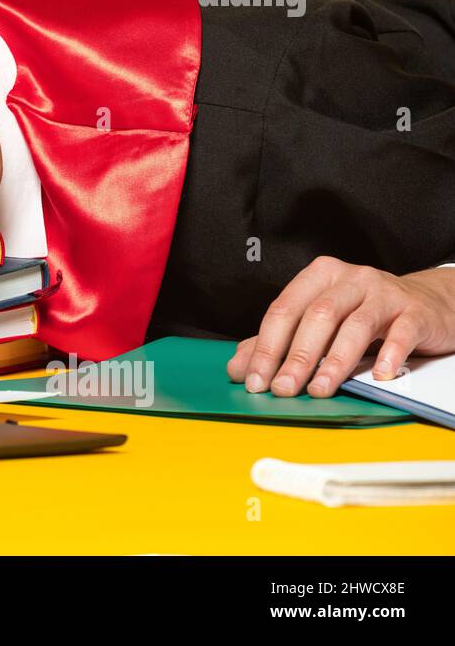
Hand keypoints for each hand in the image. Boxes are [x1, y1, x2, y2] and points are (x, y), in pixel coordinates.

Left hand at [227, 257, 454, 396]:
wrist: (427, 303)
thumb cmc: (364, 312)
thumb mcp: (319, 321)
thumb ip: (279, 342)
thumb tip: (239, 367)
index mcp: (318, 277)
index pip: (283, 310)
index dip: (266, 346)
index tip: (255, 379)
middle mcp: (350, 279)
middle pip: (316, 317)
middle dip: (296, 357)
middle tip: (283, 389)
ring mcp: (384, 293)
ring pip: (354, 325)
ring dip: (334, 362)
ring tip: (319, 389)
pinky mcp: (414, 311)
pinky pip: (400, 333)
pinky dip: (388, 354)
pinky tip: (377, 376)